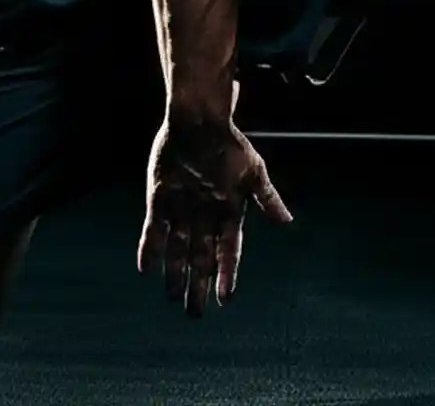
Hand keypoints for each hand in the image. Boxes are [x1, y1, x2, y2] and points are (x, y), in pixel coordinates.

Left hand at [138, 117, 291, 316]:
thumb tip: (288, 221)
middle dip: (198, 285)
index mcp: (228, 213)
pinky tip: (147, 269)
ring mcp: (180, 210)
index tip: (226, 298)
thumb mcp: (254, 172)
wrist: (199, 121)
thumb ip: (268, 199)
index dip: (227, 275)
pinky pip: (153, 230)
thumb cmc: (230, 145)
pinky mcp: (159, 200)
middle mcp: (203, 216)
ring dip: (174, 273)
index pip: (229, 251)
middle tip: (194, 313)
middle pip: (201, 257)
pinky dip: (150, 249)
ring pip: (176, 249)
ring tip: (172, 297)